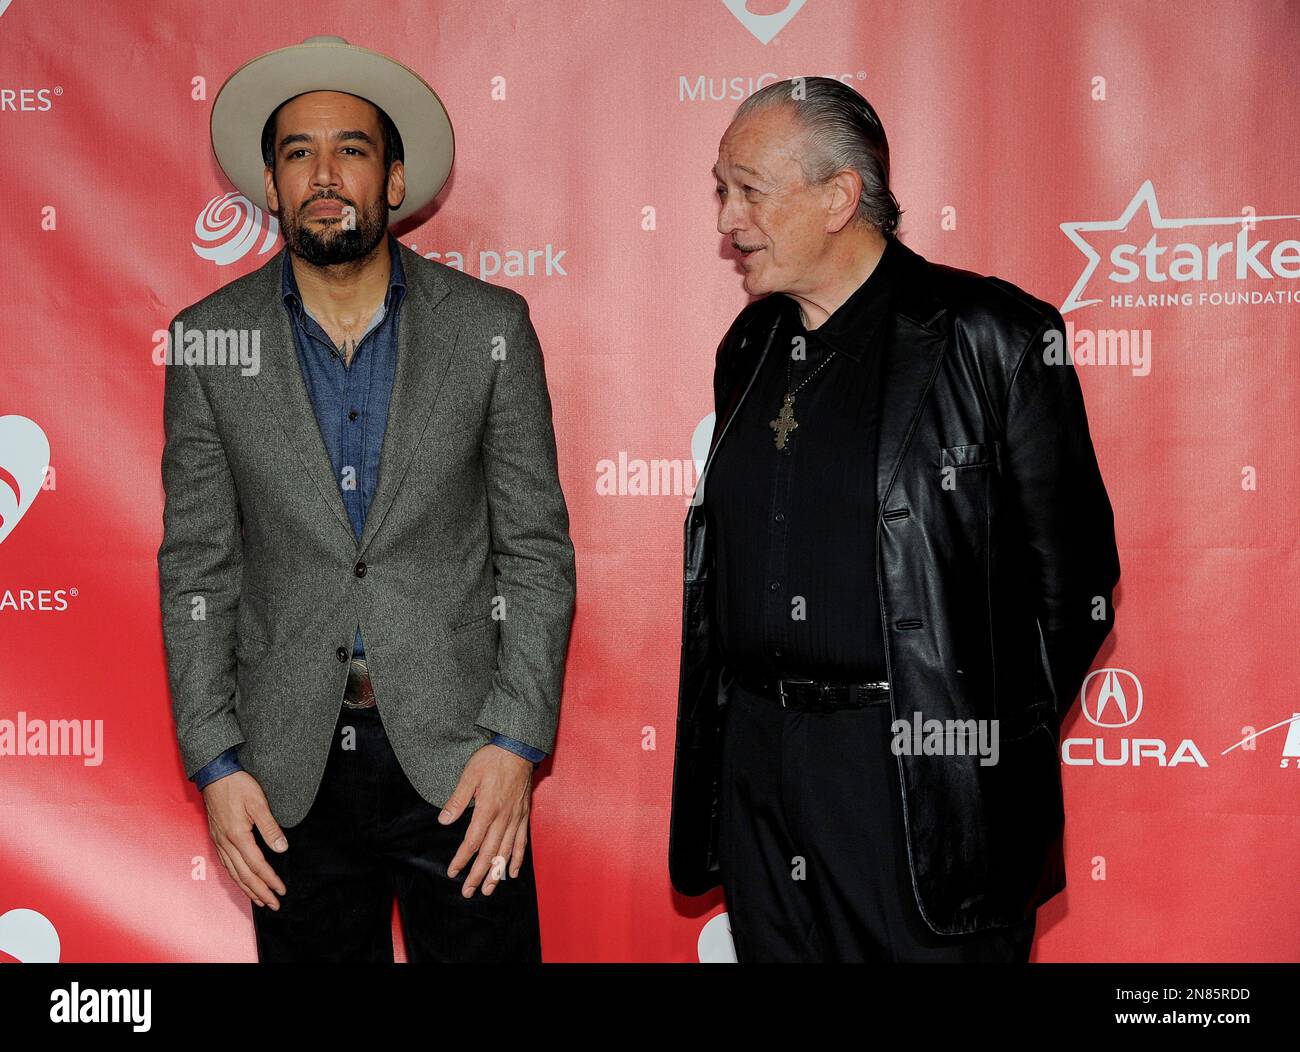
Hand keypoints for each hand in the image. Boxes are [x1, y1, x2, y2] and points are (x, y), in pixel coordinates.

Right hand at [202, 771, 287, 908]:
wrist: (214, 775)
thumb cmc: (237, 786)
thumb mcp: (258, 803)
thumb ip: (270, 827)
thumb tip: (281, 848)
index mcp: (237, 835)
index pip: (257, 865)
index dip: (270, 880)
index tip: (281, 890)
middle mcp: (226, 843)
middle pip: (244, 875)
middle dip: (260, 892)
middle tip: (274, 904)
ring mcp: (219, 842)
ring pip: (234, 873)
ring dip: (248, 889)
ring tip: (260, 900)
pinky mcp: (216, 839)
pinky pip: (227, 865)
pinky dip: (236, 878)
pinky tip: (243, 882)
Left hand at [439, 742, 533, 897]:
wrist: (519, 748)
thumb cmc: (493, 759)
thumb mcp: (469, 775)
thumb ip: (457, 800)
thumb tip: (444, 820)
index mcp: (488, 808)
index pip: (473, 841)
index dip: (462, 859)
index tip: (453, 872)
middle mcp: (504, 817)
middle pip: (490, 852)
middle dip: (478, 875)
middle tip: (468, 892)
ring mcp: (516, 818)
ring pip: (506, 851)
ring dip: (497, 873)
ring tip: (488, 889)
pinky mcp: (524, 815)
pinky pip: (522, 841)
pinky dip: (517, 858)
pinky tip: (513, 872)